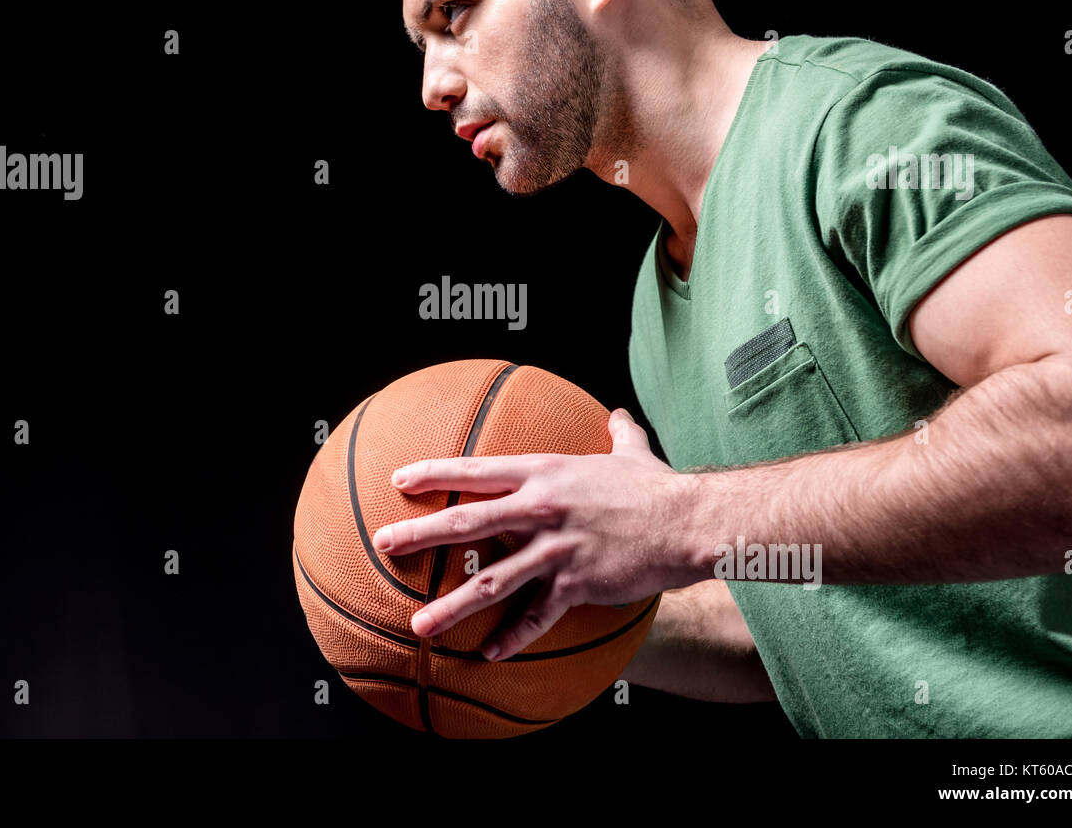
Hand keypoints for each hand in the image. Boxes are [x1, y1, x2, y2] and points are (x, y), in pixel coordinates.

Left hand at [372, 408, 695, 659]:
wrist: (689, 522)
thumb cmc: (658, 487)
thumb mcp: (633, 452)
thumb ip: (618, 432)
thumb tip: (616, 414)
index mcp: (546, 473)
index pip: (476, 471)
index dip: (434, 473)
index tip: (399, 480)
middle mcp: (542, 508)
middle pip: (467, 522)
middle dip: (419, 534)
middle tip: (382, 545)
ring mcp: (555, 549)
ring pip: (491, 579)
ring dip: (451, 604)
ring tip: (419, 624)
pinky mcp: (575, 584)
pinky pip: (535, 617)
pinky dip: (510, 638)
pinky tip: (488, 655)